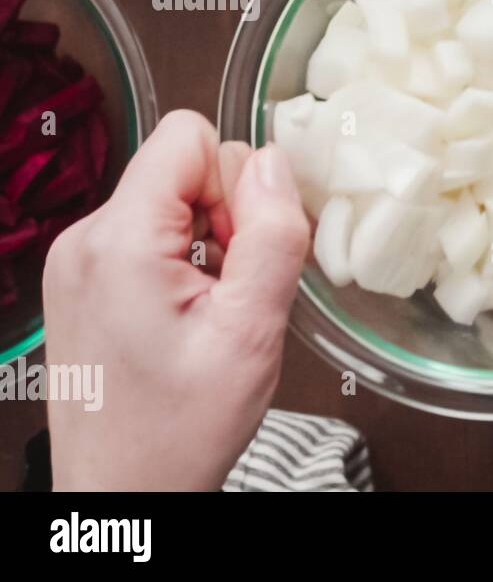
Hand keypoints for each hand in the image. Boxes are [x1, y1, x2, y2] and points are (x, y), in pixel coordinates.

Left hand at [43, 110, 309, 490]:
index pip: (188, 135)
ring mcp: (78, 260)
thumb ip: (272, 238)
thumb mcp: (251, 334)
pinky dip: (185, 263)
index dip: (236, 180)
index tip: (245, 249)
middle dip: (227, 215)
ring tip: (213, 312)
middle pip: (180, 167)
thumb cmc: (178, 430)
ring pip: (170, 201)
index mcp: (119, 240)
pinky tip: (192, 318)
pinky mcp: (83, 280)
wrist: (122, 494)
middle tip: (235, 292)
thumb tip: (275, 162)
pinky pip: (151, 235)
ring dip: (210, 243)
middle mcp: (85, 238)